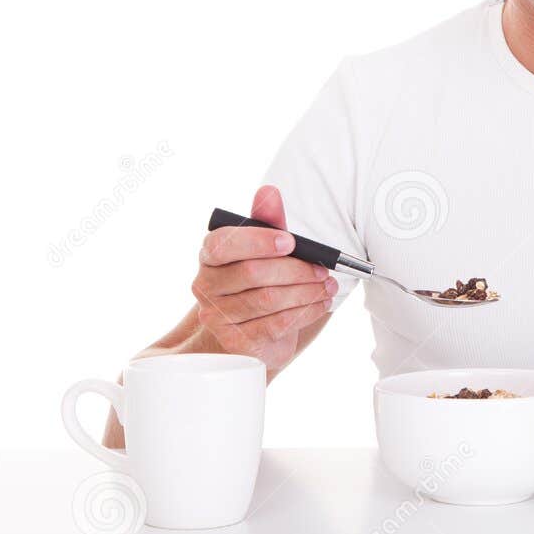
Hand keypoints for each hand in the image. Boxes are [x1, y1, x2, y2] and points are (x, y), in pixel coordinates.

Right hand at [188, 185, 337, 374]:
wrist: (253, 329)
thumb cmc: (261, 279)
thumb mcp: (267, 246)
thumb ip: (268, 220)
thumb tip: (269, 191)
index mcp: (210, 255)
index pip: (225, 244)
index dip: (258, 241)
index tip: (290, 241)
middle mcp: (205, 285)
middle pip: (253, 273)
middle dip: (295, 270)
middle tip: (323, 270)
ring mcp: (217, 317)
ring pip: (267, 300)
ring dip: (306, 292)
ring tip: (327, 287)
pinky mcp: (236, 342)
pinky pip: (275, 325)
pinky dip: (304, 313)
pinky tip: (320, 304)